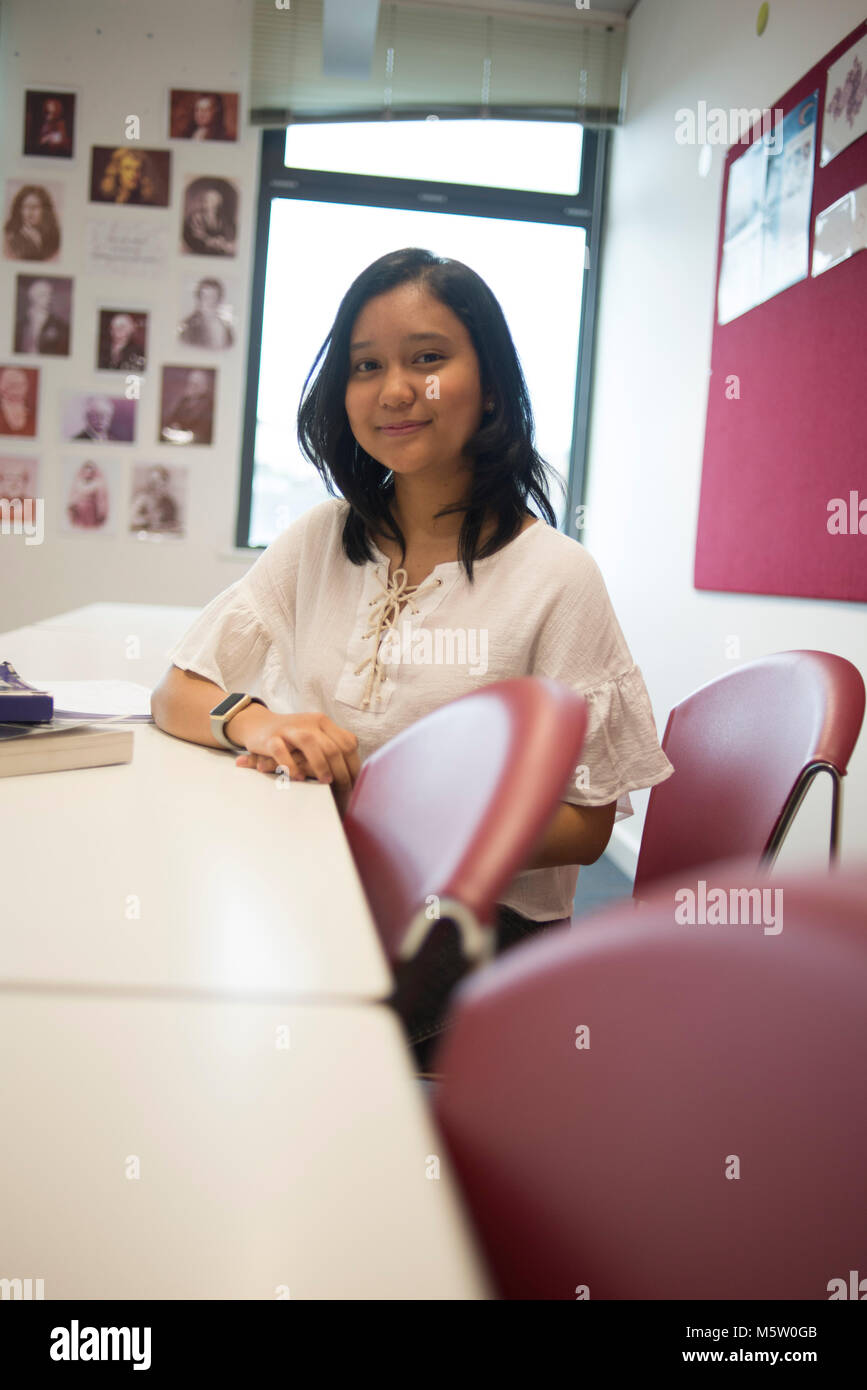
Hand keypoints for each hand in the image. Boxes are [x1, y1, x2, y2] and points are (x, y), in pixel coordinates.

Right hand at [231, 707, 360, 795]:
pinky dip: (291, 766)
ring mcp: (289, 730)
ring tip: (326, 782)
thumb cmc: (292, 738)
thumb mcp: (316, 736)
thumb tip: (355, 774)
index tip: (355, 784)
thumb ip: (333, 747)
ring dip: (321, 766)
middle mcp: (309, 723)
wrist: (258, 725)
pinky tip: (298, 778)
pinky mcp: (270, 738)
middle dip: (341, 772)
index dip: (354, 765)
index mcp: (324, 723)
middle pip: (333, 746)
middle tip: (343, 791)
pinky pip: (282, 751)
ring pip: (310, 743)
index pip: (348, 743)